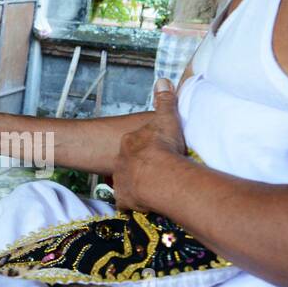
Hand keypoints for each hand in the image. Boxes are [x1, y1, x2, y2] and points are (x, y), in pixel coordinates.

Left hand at [112, 78, 187, 211]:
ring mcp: (121, 180)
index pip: (133, 142)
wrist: (156, 176)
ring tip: (149, 190)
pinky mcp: (124, 198)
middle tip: (152, 172)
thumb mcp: (166, 119)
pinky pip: (126, 202)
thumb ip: (165, 100)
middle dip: (136, 167)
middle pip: (127, 162)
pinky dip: (131, 204)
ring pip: (124, 182)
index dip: (143, 147)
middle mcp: (121, 160)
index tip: (152, 151)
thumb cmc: (163, 148)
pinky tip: (140, 206)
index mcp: (130, 142)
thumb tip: (163, 80)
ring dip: (134, 185)